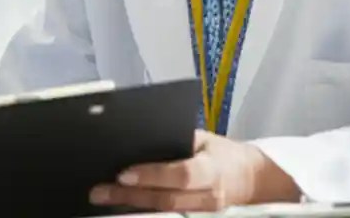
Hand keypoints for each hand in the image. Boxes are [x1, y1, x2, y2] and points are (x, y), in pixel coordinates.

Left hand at [89, 130, 299, 211]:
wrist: (250, 178)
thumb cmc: (222, 153)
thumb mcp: (204, 139)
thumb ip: (176, 141)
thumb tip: (138, 139)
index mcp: (214, 168)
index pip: (182, 175)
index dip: (153, 175)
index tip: (124, 174)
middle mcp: (210, 196)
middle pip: (166, 200)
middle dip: (130, 197)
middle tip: (100, 191)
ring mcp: (204, 212)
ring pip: (164, 213)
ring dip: (131, 207)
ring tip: (103, 198)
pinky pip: (167, 216)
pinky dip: (143, 210)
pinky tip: (122, 205)